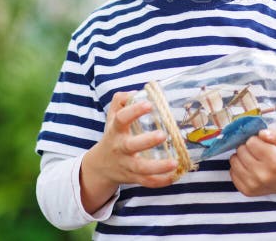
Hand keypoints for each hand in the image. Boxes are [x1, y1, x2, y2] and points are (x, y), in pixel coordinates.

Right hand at [80, 91, 178, 212]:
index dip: (134, 111)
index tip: (149, 104)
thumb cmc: (113, 136)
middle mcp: (120, 148)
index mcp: (115, 131)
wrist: (100, 167)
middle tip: (163, 134)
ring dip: (158, 167)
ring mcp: (126, 165)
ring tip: (175, 162)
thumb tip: (135, 92)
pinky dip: (161, 181)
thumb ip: (120, 101)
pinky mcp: (134, 178)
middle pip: (131, 146)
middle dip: (147, 141)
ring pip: (141, 169)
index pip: (121, 119)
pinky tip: (175, 175)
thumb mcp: (111, 117)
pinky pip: (147, 182)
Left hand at [229, 129, 275, 196]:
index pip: (251, 142)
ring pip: (234, 161)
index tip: (261, 144)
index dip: (255, 140)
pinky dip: (238, 168)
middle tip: (257, 152)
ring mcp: (254, 185)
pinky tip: (249, 168)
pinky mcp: (247, 191)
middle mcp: (264, 174)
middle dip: (247, 148)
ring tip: (252, 159)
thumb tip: (261, 133)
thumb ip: (273, 134)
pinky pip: (232, 172)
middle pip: (241, 150)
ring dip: (241, 157)